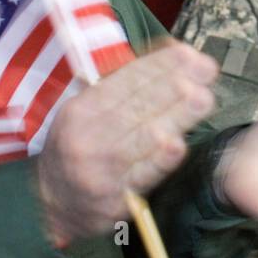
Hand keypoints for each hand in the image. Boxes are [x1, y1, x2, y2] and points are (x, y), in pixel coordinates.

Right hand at [35, 41, 217, 244]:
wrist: (50, 205)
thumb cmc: (76, 148)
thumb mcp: (82, 113)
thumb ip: (117, 88)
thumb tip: (163, 56)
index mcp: (82, 110)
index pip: (125, 81)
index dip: (158, 65)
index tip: (187, 52)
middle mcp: (89, 138)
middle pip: (138, 105)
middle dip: (175, 84)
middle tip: (206, 68)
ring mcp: (101, 170)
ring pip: (143, 138)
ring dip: (176, 117)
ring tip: (203, 98)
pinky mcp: (115, 200)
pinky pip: (141, 176)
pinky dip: (161, 160)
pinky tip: (179, 144)